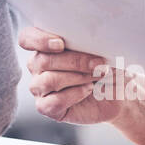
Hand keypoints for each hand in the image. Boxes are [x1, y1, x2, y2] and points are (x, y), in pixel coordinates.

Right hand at [19, 26, 144, 144]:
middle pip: (43, 60)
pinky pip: (53, 102)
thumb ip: (88, 41)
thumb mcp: (100, 48)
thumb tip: (91, 36)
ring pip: (49, 80)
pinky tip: (88, 90)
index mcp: (43, 45)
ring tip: (95, 77)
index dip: (39, 40)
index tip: (60, 43)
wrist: (117, 92)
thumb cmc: (105, 66)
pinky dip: (75, 95)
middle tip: (98, 64)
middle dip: (75, 61)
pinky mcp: (46, 107)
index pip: (26, 38)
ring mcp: (38, 87)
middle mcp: (36, 65)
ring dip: (78, 78)